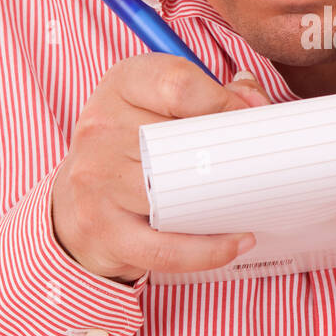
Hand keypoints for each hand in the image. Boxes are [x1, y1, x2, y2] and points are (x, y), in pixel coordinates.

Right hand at [51, 55, 271, 282]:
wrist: (74, 204)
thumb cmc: (132, 148)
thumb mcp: (160, 105)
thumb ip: (215, 96)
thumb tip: (255, 102)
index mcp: (121, 85)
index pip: (179, 85)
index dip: (225, 103)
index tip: (251, 121)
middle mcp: (100, 127)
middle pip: (181, 140)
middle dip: (229, 155)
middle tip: (261, 167)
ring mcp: (97, 180)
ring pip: (175, 194)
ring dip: (224, 202)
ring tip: (252, 203)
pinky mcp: (103, 230)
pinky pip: (166, 249)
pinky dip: (208, 250)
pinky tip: (238, 241)